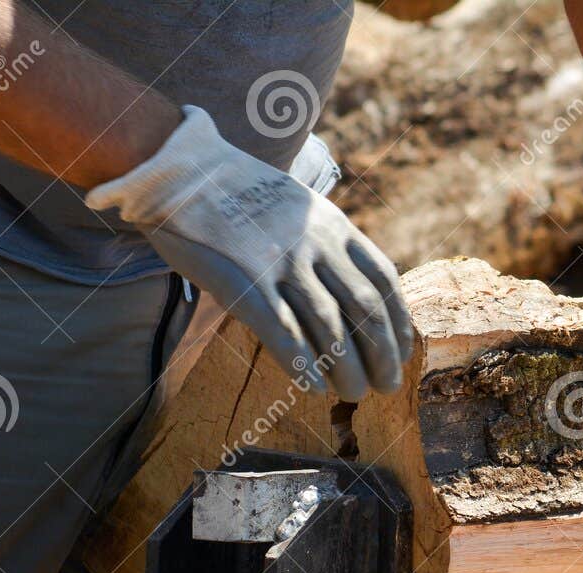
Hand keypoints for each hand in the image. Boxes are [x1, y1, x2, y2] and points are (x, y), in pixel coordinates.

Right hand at [87, 106, 411, 400]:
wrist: (180, 168)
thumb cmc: (236, 193)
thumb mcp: (297, 205)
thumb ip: (323, 241)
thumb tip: (346, 288)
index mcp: (332, 224)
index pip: (383, 280)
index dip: (398, 323)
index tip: (402, 353)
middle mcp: (315, 243)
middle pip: (364, 310)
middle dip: (381, 354)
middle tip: (386, 387)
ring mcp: (280, 262)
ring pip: (329, 328)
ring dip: (347, 368)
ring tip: (352, 394)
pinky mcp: (244, 281)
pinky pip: (283, 331)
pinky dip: (303, 365)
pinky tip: (314, 388)